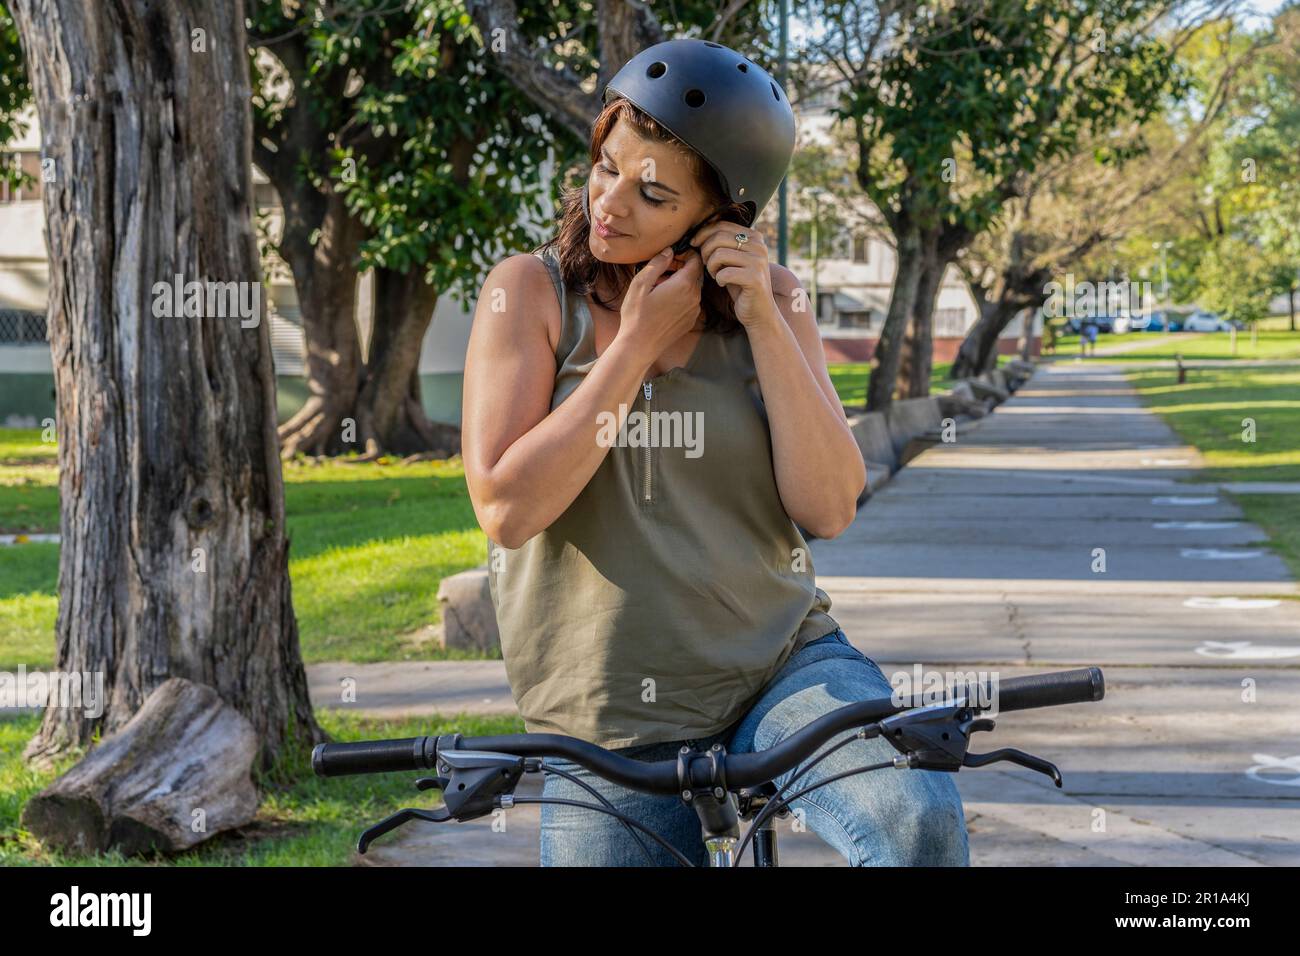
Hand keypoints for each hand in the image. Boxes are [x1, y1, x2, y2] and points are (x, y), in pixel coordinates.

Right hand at [615, 246, 704, 366]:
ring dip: (679, 282)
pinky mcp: (691, 320)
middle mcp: (695, 297)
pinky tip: (663, 301)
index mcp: (684, 285)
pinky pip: (690, 301)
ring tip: (658, 287)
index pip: (695, 260)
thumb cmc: (637, 315)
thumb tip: (669, 250)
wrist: (639, 346)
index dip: (684, 253)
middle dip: (680, 267)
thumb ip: (657, 263)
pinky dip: (681, 296)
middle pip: (695, 273)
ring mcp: (694, 310)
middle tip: (660, 271)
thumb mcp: (641, 283)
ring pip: (692, 287)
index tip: (670, 256)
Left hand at [690, 220, 775, 329]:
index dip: (703, 233)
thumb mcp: (733, 259)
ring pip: (719, 254)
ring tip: (716, 274)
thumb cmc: (741, 284)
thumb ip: (723, 244)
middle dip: (705, 251)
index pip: (722, 225)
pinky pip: (724, 273)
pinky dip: (718, 280)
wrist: (759, 311)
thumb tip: (698, 233)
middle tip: (706, 265)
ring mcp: (758, 261)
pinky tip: (723, 284)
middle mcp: (759, 246)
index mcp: (755, 237)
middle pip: (718, 238)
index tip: (694, 244)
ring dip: (711, 267)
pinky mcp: (754, 278)